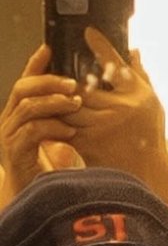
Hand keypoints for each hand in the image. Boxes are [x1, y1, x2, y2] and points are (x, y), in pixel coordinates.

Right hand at [0, 44, 82, 194]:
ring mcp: (9, 135)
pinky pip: (32, 131)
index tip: (49, 48)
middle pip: (23, 89)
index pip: (24, 82)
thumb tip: (80, 98)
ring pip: (27, 107)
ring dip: (54, 103)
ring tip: (75, 105)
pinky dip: (53, 128)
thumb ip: (61, 118)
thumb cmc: (47, 168)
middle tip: (73, 84)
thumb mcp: (56, 137)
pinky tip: (70, 131)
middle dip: (49, 83)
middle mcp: (9, 120)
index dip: (34, 64)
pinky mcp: (15, 152)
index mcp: (17, 113)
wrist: (32, 197)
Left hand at [62, 29, 167, 175]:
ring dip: (60, 98)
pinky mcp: (88, 143)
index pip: (116, 65)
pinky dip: (57, 118)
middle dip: (70, 78)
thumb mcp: (152, 103)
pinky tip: (55, 113)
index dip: (101, 46)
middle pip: (85, 86)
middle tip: (61, 71)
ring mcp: (102, 127)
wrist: (148, 173)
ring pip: (70, 104)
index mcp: (136, 98)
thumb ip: (140, 75)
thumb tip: (134, 50)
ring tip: (55, 92)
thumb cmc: (150, 137)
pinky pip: (65, 125)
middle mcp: (120, 110)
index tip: (88, 32)